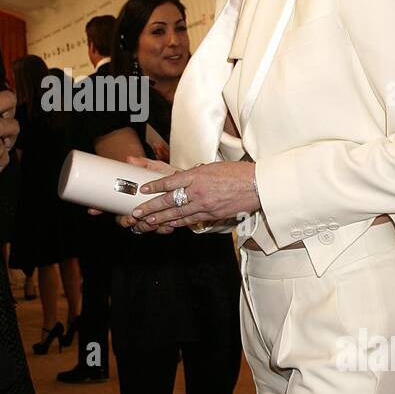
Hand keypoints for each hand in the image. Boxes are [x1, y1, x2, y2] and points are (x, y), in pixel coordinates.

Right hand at [82, 156, 175, 221]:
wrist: (190, 184)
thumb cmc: (169, 176)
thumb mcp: (157, 168)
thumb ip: (145, 164)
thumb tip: (129, 159)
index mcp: (131, 198)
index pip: (110, 206)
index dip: (99, 209)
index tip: (93, 211)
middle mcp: (138, 210)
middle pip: (124, 220)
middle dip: (125, 222)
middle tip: (130, 217)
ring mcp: (150, 217)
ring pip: (140, 228)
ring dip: (144, 227)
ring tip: (150, 222)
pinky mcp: (163, 223)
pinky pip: (160, 230)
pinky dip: (163, 229)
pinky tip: (168, 227)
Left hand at [126, 159, 258, 233]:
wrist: (257, 185)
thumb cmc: (236, 173)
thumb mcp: (212, 167)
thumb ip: (195, 174)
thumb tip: (182, 179)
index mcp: (198, 174)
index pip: (171, 181)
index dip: (155, 186)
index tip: (143, 189)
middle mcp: (199, 190)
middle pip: (170, 200)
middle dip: (152, 207)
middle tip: (137, 212)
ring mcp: (205, 205)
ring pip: (178, 214)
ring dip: (161, 218)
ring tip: (148, 222)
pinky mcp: (212, 215)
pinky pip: (191, 220)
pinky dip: (179, 223)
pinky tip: (169, 225)